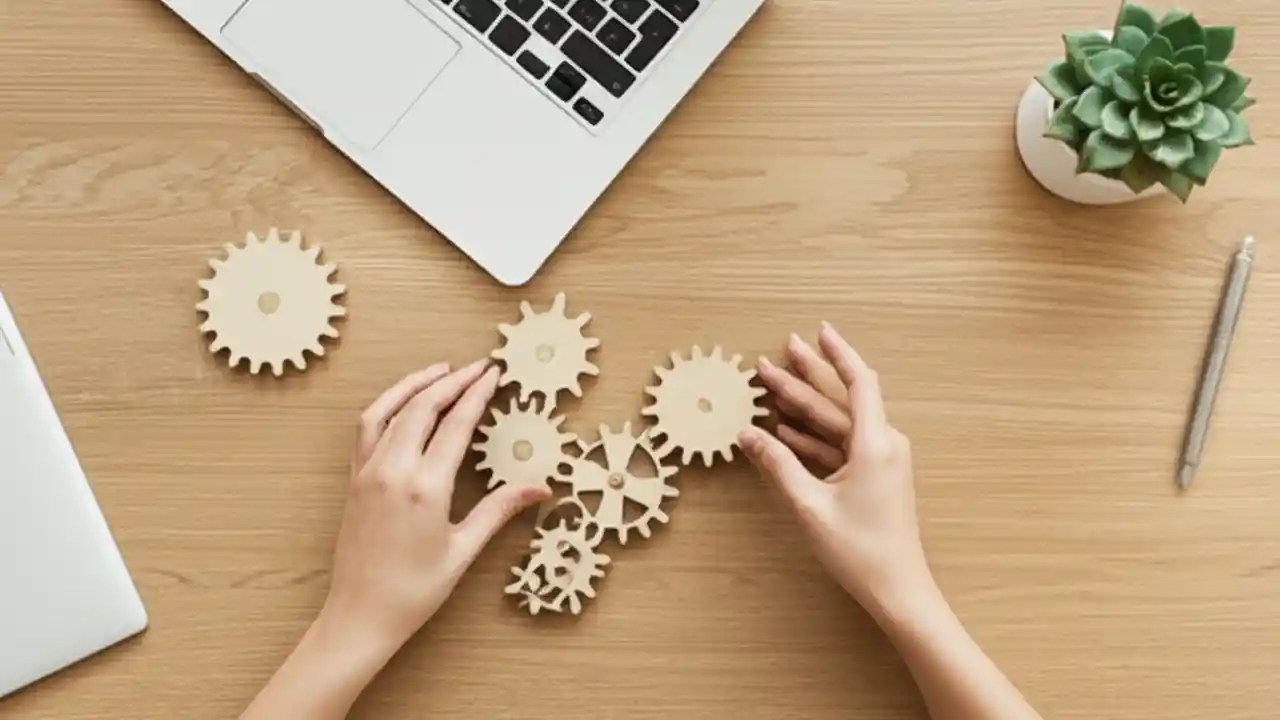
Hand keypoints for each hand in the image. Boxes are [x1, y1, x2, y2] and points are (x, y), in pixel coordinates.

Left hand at [321, 360, 549, 658]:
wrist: (360, 615)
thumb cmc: (414, 591)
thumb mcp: (463, 550)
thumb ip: (499, 510)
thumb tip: (539, 488)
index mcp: (425, 488)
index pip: (456, 424)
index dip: (477, 394)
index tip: (494, 374)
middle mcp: (393, 471)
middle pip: (424, 406)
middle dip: (453, 380)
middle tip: (479, 367)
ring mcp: (369, 472)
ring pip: (391, 409)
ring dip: (417, 384)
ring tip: (442, 370)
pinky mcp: (354, 479)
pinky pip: (368, 427)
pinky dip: (387, 404)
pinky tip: (403, 399)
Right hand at [740, 325, 930, 619]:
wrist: (897, 589)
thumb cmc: (860, 550)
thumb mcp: (810, 505)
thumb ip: (778, 464)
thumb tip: (748, 434)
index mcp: (876, 444)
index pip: (859, 382)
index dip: (838, 354)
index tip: (819, 331)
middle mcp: (884, 445)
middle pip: (841, 399)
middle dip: (806, 377)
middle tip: (776, 354)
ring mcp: (880, 461)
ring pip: (837, 422)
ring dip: (804, 407)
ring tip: (770, 387)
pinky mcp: (873, 477)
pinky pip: (840, 446)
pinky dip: (813, 436)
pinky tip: (785, 429)